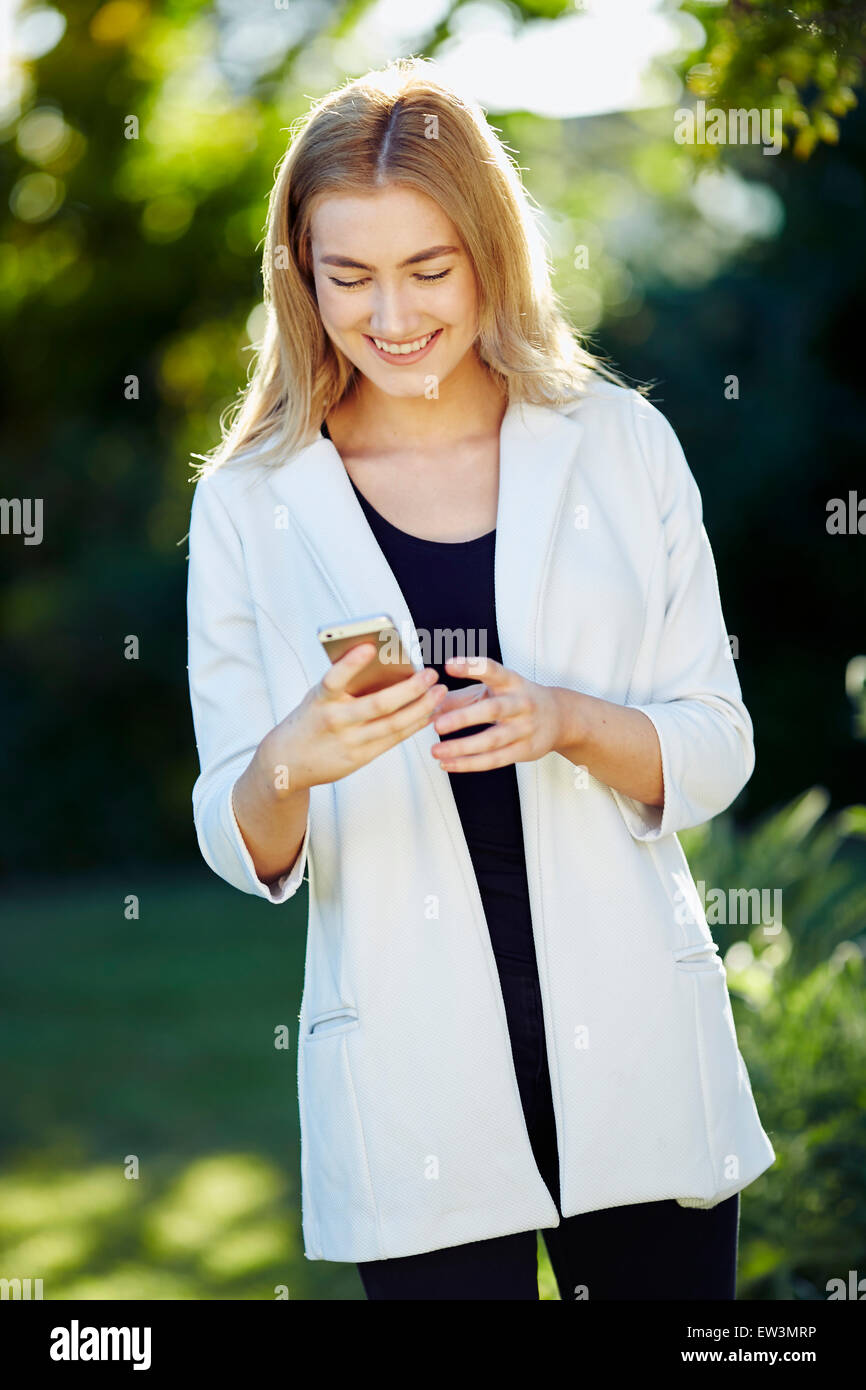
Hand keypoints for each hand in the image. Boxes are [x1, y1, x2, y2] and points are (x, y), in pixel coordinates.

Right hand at [263, 643, 447, 791]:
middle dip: (410, 689)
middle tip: (431, 674)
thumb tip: (385, 664)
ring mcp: (349, 742)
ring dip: (421, 708)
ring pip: (393, 724)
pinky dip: (413, 725)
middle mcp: (335, 720)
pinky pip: (393, 739)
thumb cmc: (310, 718)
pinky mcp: (359, 758)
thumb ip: (345, 684)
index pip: (334, 678)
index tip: (370, 646)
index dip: (350, 663)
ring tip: (439, 692)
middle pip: (379, 705)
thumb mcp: (317, 697)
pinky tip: (428, 713)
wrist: (287, 761)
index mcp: (320, 699)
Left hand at [430, 655, 566, 771]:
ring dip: (462, 747)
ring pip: (492, 740)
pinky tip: (448, 764)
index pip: (493, 670)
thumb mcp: (493, 690)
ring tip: (435, 751)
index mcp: (512, 682)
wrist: (560, 717)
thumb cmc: (517, 699)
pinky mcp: (525, 750)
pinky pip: (495, 760)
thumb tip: (428, 702)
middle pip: (493, 710)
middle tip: (437, 724)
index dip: (472, 667)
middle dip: (464, 718)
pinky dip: (470, 763)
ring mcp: (525, 728)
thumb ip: (460, 696)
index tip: (449, 665)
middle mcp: (520, 703)